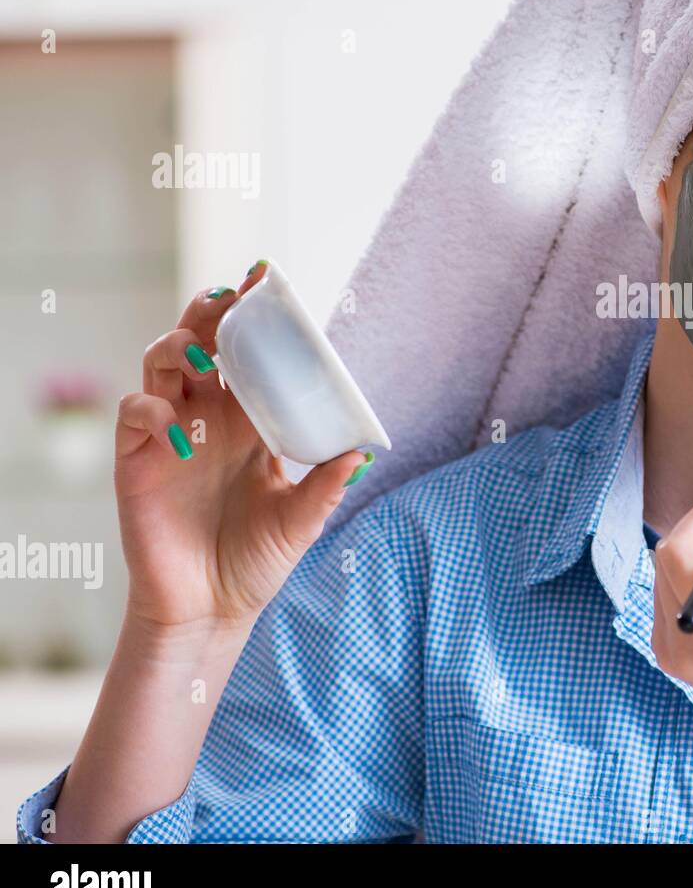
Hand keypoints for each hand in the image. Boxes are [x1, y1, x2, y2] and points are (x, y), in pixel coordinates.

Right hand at [115, 261, 372, 636]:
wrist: (210, 610)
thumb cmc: (257, 558)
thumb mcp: (302, 520)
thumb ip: (325, 486)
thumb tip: (362, 452)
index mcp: (252, 419)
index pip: (252, 353)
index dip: (255, 315)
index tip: (267, 277)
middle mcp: (210, 416)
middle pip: (202, 340)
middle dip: (211, 311)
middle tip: (230, 296)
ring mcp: (170, 433)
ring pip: (162, 361)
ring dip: (180, 347)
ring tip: (207, 361)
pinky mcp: (136, 460)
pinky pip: (135, 413)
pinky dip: (153, 412)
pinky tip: (180, 438)